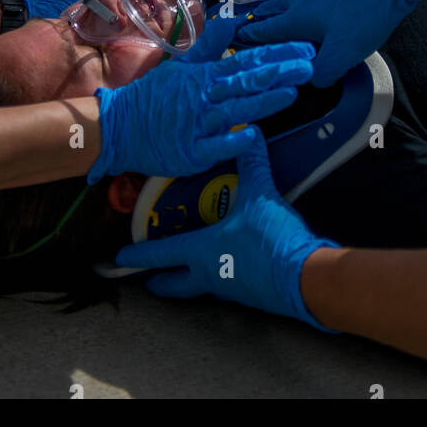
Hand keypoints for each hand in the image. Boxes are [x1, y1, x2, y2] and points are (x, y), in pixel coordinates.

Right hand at [90, 42, 314, 181]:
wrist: (120, 127)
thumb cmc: (155, 96)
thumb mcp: (181, 66)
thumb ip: (209, 45)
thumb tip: (231, 19)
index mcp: (204, 76)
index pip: (246, 61)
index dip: (276, 55)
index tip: (303, 50)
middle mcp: (204, 97)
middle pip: (246, 82)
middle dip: (279, 73)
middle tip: (309, 65)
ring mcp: (198, 125)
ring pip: (235, 111)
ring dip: (264, 101)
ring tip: (291, 93)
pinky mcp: (191, 152)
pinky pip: (215, 146)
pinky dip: (234, 140)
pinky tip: (255, 135)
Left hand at [115, 129, 339, 329]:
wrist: (306, 277)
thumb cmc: (272, 238)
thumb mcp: (260, 194)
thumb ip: (251, 163)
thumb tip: (246, 133)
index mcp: (204, 251)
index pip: (163, 254)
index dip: (139, 255)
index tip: (119, 259)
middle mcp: (211, 274)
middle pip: (177, 284)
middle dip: (160, 282)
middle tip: (148, 281)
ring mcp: (231, 288)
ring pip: (201, 286)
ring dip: (190, 279)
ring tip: (187, 269)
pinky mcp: (252, 294)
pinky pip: (227, 285)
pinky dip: (220, 276)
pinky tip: (227, 266)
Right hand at [235, 0, 426, 85]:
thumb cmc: (365, 15)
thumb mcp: (344, 53)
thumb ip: (322, 72)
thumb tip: (309, 79)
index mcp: (297, 18)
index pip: (265, 30)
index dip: (248, 38)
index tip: (232, 42)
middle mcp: (301, 1)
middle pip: (271, 10)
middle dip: (256, 19)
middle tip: (242, 26)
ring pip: (286, 1)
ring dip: (273, 10)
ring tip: (266, 16)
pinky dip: (292, 6)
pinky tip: (304, 12)